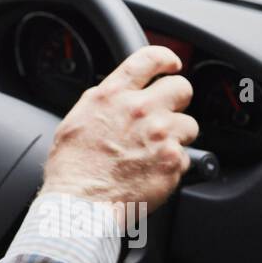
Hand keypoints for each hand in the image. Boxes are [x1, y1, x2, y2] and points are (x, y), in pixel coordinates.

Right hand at [40, 45, 198, 223]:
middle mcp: (140, 109)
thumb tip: (114, 99)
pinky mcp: (174, 161)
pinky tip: (152, 173)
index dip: (166, 59)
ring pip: (189, 125)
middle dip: (177, 100)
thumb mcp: (76, 120)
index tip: (171, 65)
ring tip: (155, 152)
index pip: (149, 59)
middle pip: (181, 88)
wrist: (81, 203)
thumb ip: (102, 104)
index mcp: (113, 96)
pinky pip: (186, 158)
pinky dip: (173, 166)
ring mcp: (161, 135)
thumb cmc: (72, 168)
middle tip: (167, 114)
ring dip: (177, 136)